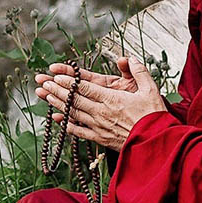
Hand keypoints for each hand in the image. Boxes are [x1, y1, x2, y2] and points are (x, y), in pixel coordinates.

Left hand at [34, 56, 165, 151]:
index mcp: (112, 99)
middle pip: (74, 99)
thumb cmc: (155, 117)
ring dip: (58, 104)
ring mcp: (99, 127)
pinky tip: (58, 120)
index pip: (85, 88)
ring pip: (74, 113)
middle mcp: (102, 113)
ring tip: (46, 96)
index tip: (56, 76)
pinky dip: (67, 125)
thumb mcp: (151, 90)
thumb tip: (128, 58)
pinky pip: (79, 131)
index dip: (68, 81)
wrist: (158, 144)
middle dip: (57, 90)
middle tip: (44, 82)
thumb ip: (139, 72)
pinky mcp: (100, 139)